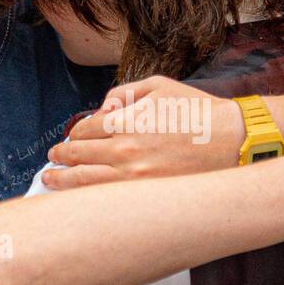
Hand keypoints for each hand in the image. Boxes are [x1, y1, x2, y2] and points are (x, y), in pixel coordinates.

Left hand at [42, 76, 241, 188]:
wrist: (232, 141)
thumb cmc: (197, 111)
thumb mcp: (158, 86)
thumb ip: (123, 92)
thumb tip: (102, 109)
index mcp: (125, 122)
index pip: (84, 130)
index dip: (74, 133)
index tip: (72, 137)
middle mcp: (124, 152)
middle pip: (77, 156)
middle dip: (61, 157)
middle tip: (53, 158)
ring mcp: (134, 178)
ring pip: (84, 182)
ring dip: (62, 180)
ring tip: (52, 179)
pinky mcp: (146, 196)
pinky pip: (106, 198)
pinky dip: (86, 197)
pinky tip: (78, 196)